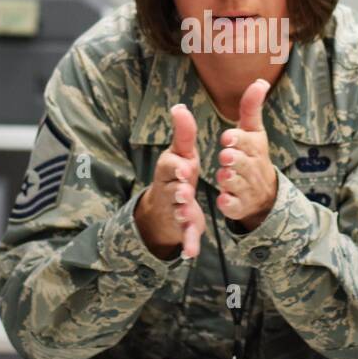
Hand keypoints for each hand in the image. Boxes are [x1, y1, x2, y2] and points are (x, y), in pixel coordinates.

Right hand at [134, 104, 206, 258]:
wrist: (165, 207)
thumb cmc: (177, 173)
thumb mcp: (181, 153)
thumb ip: (184, 132)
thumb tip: (179, 106)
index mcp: (170, 169)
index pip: (170, 165)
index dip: (176, 167)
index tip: (185, 166)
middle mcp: (169, 189)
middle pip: (171, 189)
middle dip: (178, 190)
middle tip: (185, 190)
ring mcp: (174, 209)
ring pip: (177, 211)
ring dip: (182, 213)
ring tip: (188, 214)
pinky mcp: (183, 226)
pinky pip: (184, 235)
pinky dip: (188, 243)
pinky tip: (192, 252)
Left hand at [216, 79, 277, 229]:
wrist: (265, 194)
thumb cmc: (253, 155)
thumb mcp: (253, 131)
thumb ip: (251, 107)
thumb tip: (260, 80)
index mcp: (254, 148)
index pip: (248, 142)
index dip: (238, 140)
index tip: (227, 136)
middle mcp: (252, 168)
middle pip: (243, 164)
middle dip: (235, 160)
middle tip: (225, 156)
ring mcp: (246, 189)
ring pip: (238, 184)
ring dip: (230, 180)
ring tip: (223, 176)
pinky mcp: (239, 206)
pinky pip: (234, 206)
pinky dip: (229, 204)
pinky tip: (223, 200)